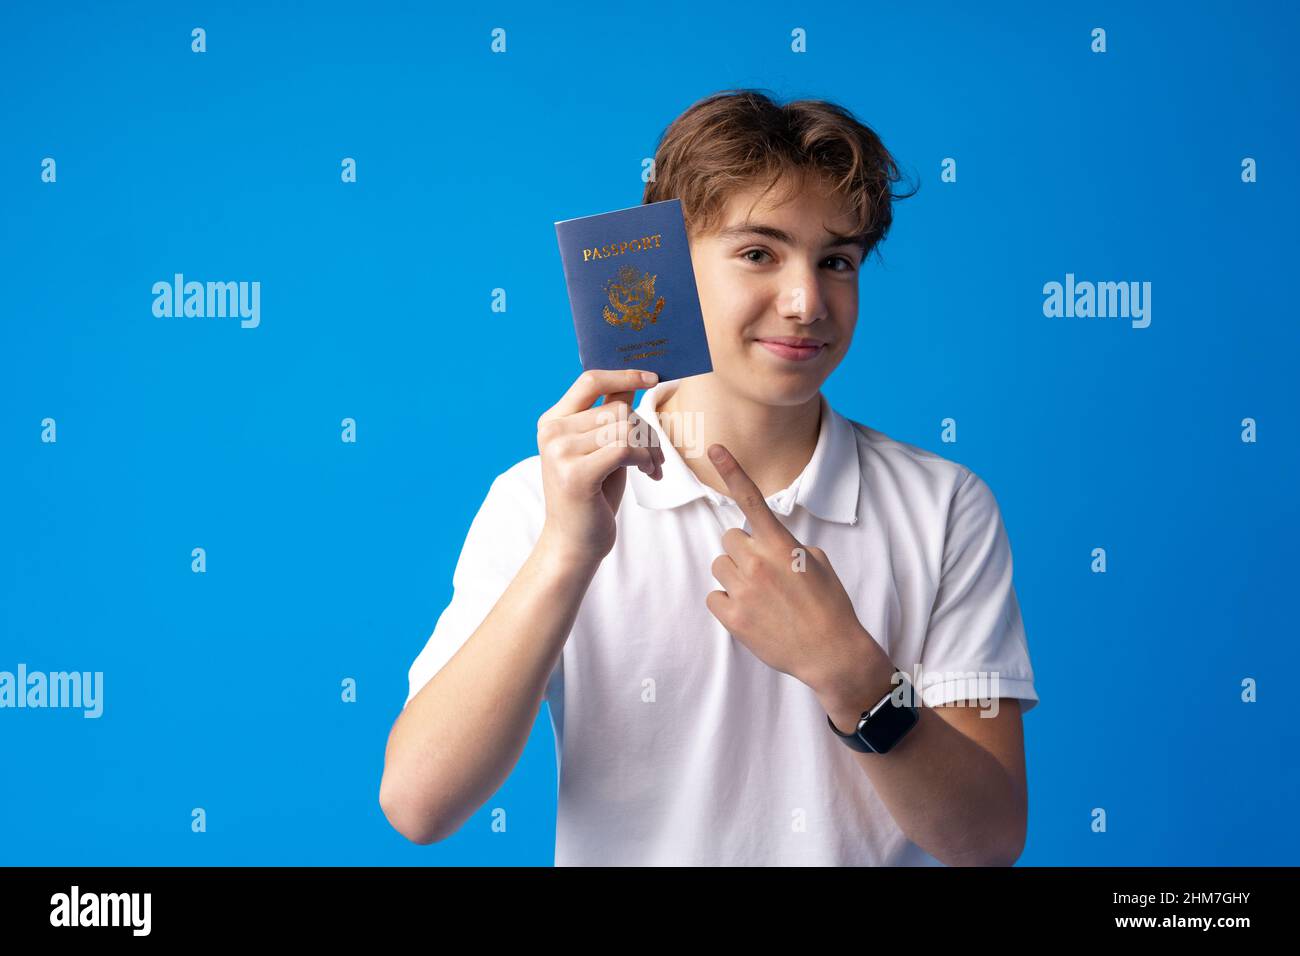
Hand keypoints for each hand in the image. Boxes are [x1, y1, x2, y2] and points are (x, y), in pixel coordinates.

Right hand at [536, 369, 664, 567]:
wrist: (573, 544)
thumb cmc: (591, 496)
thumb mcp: (600, 449)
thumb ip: (608, 415)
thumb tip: (632, 380)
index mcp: (552, 421)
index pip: (590, 380)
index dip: (624, 374)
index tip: (652, 378)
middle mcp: (552, 433)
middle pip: (617, 408)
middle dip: (646, 430)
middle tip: (657, 456)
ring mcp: (560, 452)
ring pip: (626, 428)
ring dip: (650, 448)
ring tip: (653, 467)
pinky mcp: (576, 474)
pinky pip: (627, 448)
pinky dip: (646, 459)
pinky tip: (649, 474)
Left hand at [703, 443, 889, 697]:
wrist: (831, 653)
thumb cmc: (829, 606)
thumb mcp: (818, 564)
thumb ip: (789, 546)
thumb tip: (769, 546)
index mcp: (781, 545)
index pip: (752, 500)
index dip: (732, 471)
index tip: (715, 447)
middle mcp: (758, 562)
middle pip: (729, 538)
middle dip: (743, 550)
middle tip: (764, 572)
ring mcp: (743, 590)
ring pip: (720, 566)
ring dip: (735, 576)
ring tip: (761, 596)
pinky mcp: (732, 617)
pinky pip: (714, 596)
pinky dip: (728, 603)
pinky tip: (751, 613)